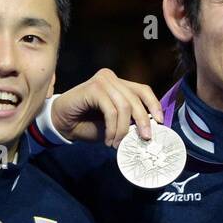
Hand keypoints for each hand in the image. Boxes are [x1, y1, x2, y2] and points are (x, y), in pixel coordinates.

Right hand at [49, 68, 163, 147]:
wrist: (62, 124)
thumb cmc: (87, 124)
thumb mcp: (115, 124)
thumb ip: (129, 121)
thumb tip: (149, 129)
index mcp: (119, 84)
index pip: (143, 90)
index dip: (154, 105)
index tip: (160, 123)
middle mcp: (111, 78)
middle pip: (135, 99)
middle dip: (142, 121)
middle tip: (144, 139)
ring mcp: (102, 81)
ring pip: (124, 106)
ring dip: (123, 130)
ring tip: (117, 144)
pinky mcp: (93, 88)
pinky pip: (110, 111)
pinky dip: (112, 129)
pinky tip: (108, 140)